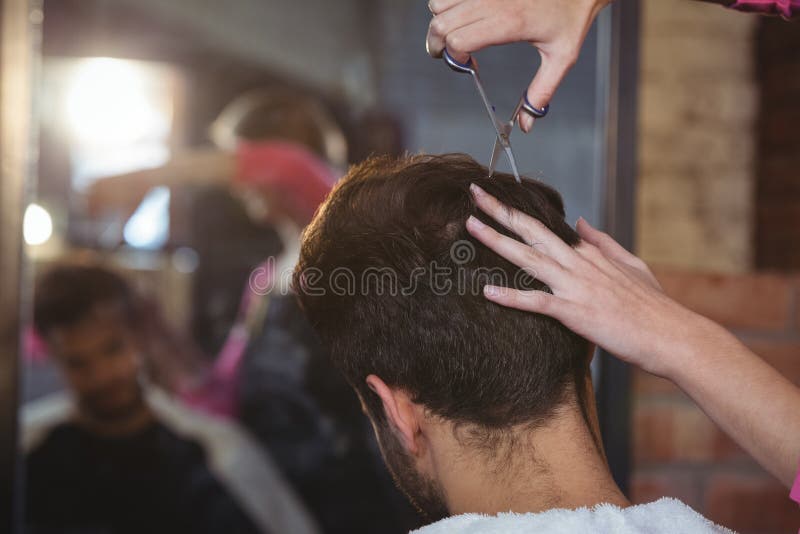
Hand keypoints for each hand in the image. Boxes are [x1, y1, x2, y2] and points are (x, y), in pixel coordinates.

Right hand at [426, 0, 611, 131]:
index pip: (459, 40)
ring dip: (441, 23)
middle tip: (448, 56)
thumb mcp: (562, 58)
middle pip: (441, 24)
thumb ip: (541, 93)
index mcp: (510, 22)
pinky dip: (447, 6)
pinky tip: (463, 16)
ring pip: (439, 5)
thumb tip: (525, 124)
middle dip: (437, 45)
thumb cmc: (571, 17)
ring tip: (454, 35)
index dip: (455, 58)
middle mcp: (494, 1)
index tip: (468, 66)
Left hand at [465, 183, 718, 378]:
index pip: (546, 226)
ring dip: (497, 241)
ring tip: (471, 227)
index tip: (496, 199)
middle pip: (532, 232)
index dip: (519, 212)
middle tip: (474, 195)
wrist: (673, 335)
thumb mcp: (632, 265)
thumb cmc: (654, 306)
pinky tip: (488, 292)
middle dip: (500, 212)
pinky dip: (512, 297)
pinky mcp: (577, 313)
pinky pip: (538, 302)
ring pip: (529, 258)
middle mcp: (579, 264)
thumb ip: (603, 242)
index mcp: (589, 254)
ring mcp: (577, 287)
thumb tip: (579, 222)